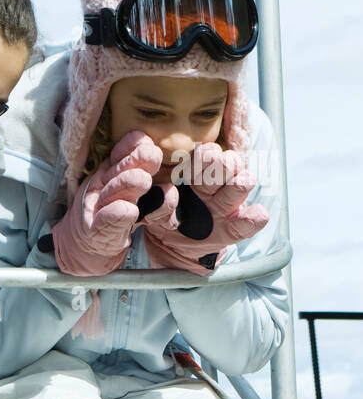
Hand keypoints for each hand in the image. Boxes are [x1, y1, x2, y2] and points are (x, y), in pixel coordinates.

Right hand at [53, 130, 164, 275]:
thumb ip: (146, 183)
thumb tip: (161, 161)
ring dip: (127, 185)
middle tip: (152, 154)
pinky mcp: (94, 230)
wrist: (87, 245)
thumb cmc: (113, 215)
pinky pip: (106, 221)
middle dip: (135, 161)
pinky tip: (128, 210)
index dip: (131, 145)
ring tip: (143, 180)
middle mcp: (103, 187)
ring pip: (113, 193)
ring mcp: (96, 208)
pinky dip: (117, 215)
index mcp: (112, 174)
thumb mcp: (130, 196)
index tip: (145, 139)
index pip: (120, 155)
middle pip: (118, 171)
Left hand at [142, 143, 268, 274]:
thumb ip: (151, 196)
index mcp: (193, 174)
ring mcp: (224, 207)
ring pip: (236, 189)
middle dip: (222, 164)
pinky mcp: (232, 229)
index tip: (206, 152)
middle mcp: (212, 186)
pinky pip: (245, 224)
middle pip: (223, 170)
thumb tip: (140, 173)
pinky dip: (253, 219)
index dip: (205, 157)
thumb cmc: (163, 215)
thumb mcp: (152, 204)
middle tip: (220, 160)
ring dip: (240, 183)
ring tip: (242, 180)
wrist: (170, 247)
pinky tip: (258, 213)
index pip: (203, 160)